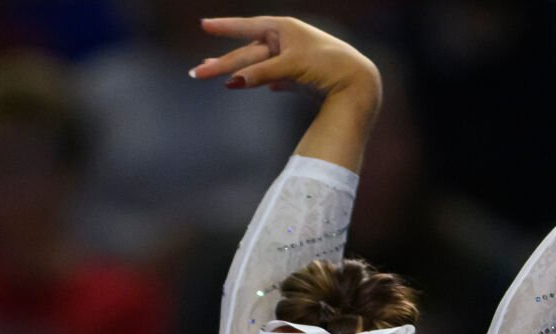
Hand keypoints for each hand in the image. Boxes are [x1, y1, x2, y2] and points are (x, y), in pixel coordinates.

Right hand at [189, 16, 379, 100]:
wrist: (358, 83)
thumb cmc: (326, 65)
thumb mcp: (291, 66)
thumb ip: (261, 73)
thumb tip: (233, 81)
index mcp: (283, 29)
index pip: (246, 27)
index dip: (224, 27)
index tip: (203, 25)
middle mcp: (287, 40)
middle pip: (248, 52)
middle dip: (222, 62)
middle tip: (197, 73)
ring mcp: (293, 59)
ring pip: (259, 66)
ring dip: (238, 72)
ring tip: (217, 78)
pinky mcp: (301, 77)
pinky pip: (276, 78)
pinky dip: (265, 82)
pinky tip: (253, 86)